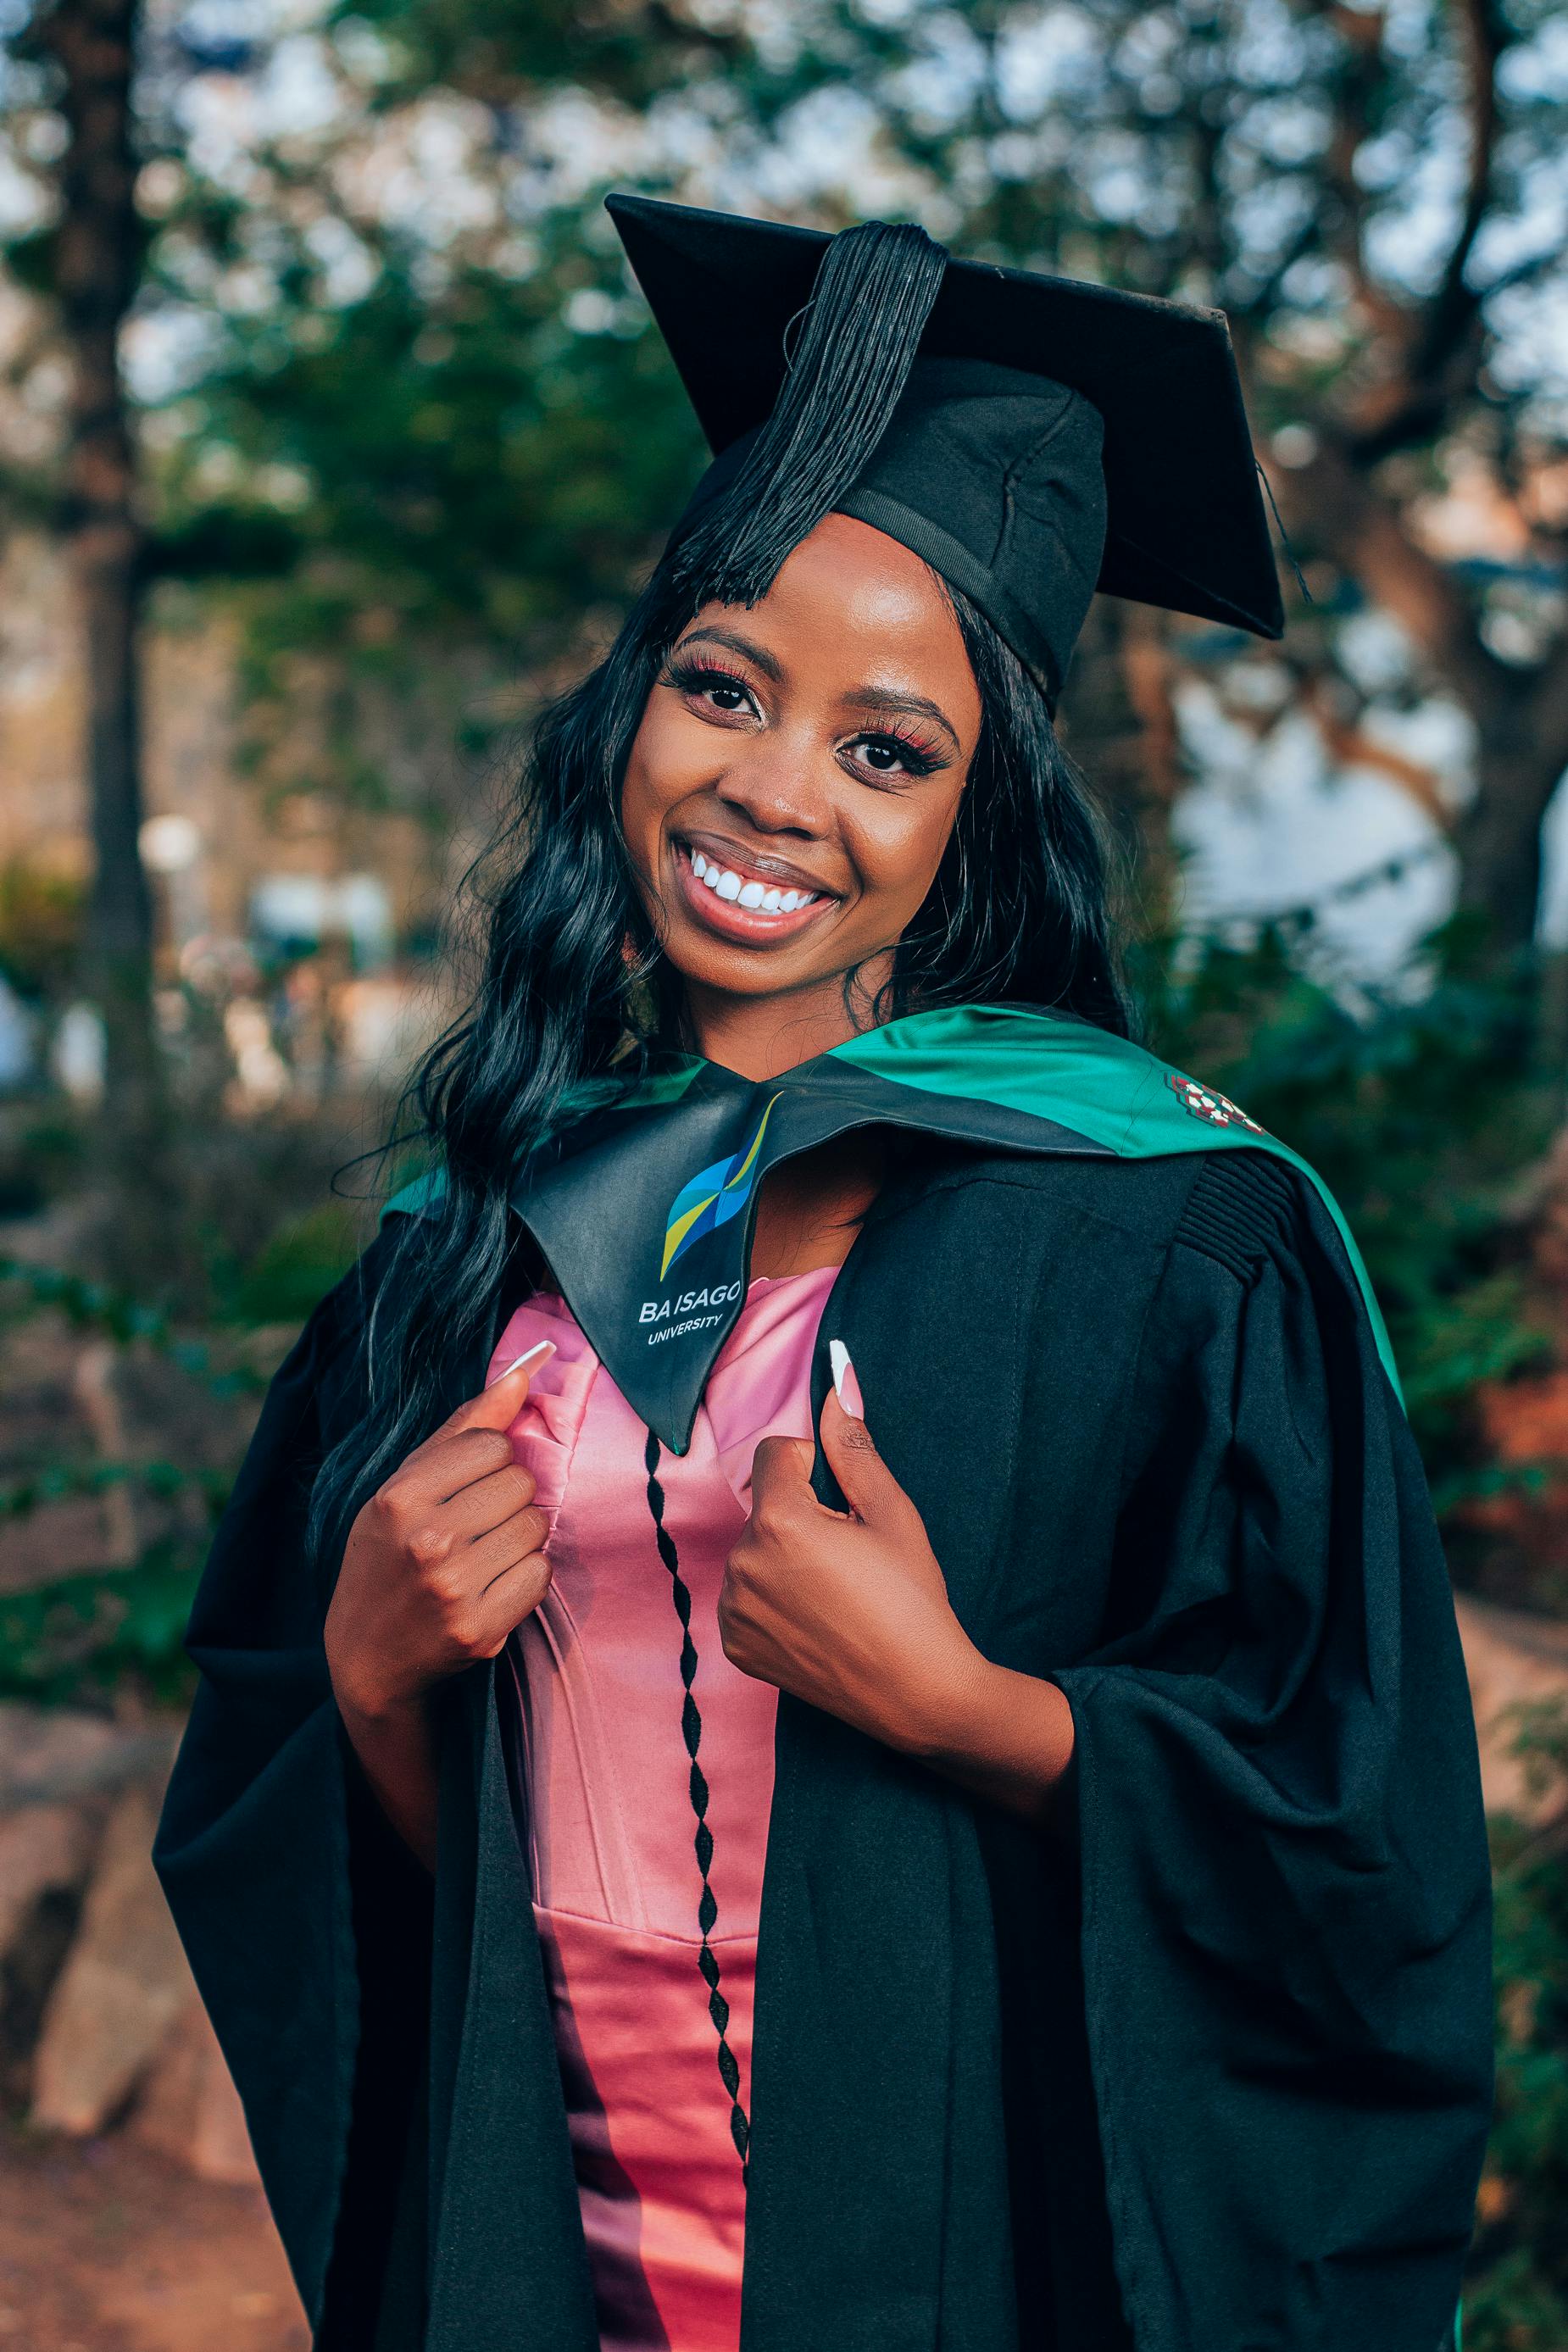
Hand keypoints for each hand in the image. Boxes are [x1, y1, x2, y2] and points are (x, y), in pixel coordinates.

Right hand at [325, 1342, 555, 1727]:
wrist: (368, 1657)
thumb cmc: (386, 1558)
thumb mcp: (401, 1489)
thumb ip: (462, 1429)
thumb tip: (523, 1372)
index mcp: (400, 1497)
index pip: (493, 1445)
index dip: (489, 1461)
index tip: (467, 1485)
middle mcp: (427, 1540)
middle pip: (520, 1483)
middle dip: (506, 1498)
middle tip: (474, 1525)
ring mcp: (455, 1588)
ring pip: (536, 1526)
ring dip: (519, 1537)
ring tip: (482, 1555)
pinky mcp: (481, 1629)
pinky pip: (541, 1573)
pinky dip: (525, 1577)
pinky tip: (492, 1585)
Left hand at [718, 1352, 983, 1755]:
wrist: (917, 1693)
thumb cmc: (912, 1599)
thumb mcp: (891, 1513)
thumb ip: (853, 1445)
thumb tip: (837, 1377)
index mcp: (779, 1521)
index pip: (774, 1454)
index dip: (814, 1470)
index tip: (846, 1508)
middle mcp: (742, 1563)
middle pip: (765, 1506)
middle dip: (802, 1517)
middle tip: (850, 1560)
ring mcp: (734, 1609)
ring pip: (755, 1551)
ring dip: (784, 1558)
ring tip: (836, 1594)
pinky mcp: (735, 1644)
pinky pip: (746, 1596)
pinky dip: (773, 1599)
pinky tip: (816, 1621)